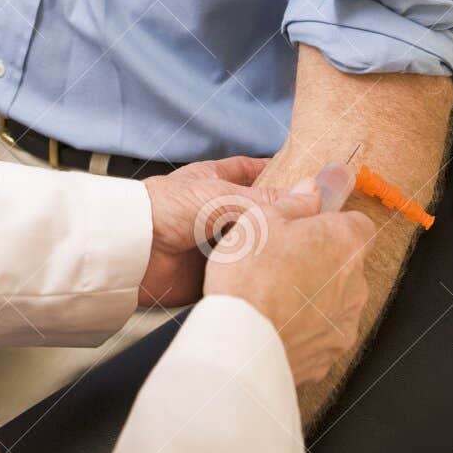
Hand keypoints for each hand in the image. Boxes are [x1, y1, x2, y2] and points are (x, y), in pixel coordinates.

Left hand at [140, 156, 317, 308]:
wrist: (131, 252)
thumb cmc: (165, 209)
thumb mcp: (222, 196)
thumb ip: (266, 200)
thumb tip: (310, 196)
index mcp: (215, 181)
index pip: (252, 171)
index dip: (278, 172)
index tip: (309, 177)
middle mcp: (217, 211)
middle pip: (258, 212)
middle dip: (284, 217)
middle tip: (321, 222)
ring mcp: (214, 244)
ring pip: (253, 247)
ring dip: (274, 251)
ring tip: (312, 253)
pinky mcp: (212, 276)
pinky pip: (242, 277)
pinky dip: (259, 279)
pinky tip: (283, 280)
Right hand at [203, 187, 373, 384]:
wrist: (242, 347)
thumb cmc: (251, 277)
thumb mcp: (262, 221)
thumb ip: (294, 203)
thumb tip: (312, 190)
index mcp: (344, 243)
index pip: (359, 224)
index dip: (335, 223)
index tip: (310, 226)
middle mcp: (356, 284)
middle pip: (347, 264)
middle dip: (322, 261)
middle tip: (282, 261)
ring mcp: (345, 324)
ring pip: (336, 301)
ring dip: (315, 296)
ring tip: (275, 297)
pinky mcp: (330, 357)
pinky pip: (322, 334)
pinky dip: (306, 329)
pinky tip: (276, 325)